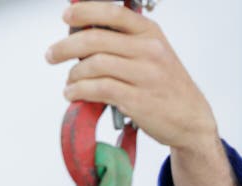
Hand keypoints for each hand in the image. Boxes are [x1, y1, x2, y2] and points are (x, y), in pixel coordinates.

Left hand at [46, 1, 217, 151]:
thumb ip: (122, 44)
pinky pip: (97, 89)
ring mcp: (144, 74)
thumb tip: (81, 39)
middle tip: (51, 55)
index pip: (114, 13)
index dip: (85, 11)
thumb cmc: (163, 86)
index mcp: (150, 33)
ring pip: (94, 65)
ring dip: (73, 75)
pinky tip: (73, 94)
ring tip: (70, 83)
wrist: (190, 119)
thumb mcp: (151, 54)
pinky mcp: (137, 99)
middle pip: (95, 40)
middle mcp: (149, 49)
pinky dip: (78, 91)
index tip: (66, 16)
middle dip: (65, 47)